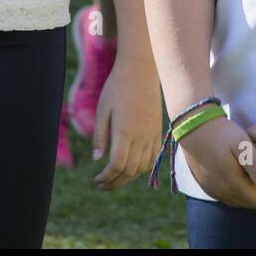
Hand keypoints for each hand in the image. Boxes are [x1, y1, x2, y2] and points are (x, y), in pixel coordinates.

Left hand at [90, 51, 162, 190]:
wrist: (140, 71)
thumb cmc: (117, 87)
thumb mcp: (103, 110)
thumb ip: (100, 136)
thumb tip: (98, 161)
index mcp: (125, 130)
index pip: (118, 165)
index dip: (107, 177)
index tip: (96, 180)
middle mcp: (141, 135)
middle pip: (130, 170)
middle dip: (115, 182)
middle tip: (101, 185)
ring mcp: (152, 134)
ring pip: (143, 167)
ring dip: (128, 178)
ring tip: (114, 178)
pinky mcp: (158, 131)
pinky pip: (153, 158)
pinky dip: (142, 168)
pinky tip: (131, 168)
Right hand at [179, 115, 255, 208]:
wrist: (193, 127)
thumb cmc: (221, 134)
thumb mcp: (242, 144)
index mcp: (234, 184)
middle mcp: (223, 193)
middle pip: (250, 203)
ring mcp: (213, 191)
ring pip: (238, 200)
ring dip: (247, 190)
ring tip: (247, 169)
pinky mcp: (207, 187)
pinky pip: (227, 195)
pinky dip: (235, 188)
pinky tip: (234, 171)